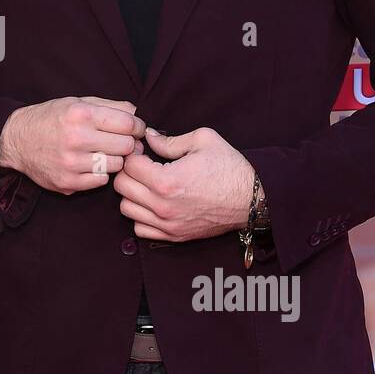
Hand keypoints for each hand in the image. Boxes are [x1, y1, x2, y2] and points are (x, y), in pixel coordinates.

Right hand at [0, 97, 145, 194]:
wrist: (17, 140)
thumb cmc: (50, 119)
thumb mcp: (77, 102)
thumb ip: (109, 106)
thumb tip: (137, 114)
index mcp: (81, 114)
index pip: (128, 123)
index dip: (138, 126)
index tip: (136, 129)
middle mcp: (77, 138)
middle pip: (126, 146)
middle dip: (128, 143)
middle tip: (121, 142)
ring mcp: (72, 163)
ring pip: (117, 165)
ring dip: (115, 159)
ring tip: (103, 152)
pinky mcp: (68, 182)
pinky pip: (102, 180)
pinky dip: (100, 173)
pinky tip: (90, 164)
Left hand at [112, 126, 254, 241]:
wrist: (253, 199)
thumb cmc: (230, 167)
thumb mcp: (203, 140)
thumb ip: (169, 140)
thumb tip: (148, 137)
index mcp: (167, 180)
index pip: (128, 165)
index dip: (133, 153)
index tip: (143, 150)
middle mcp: (163, 206)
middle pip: (121, 186)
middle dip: (129, 171)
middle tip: (143, 164)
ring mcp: (168, 224)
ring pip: (126, 208)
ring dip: (132, 193)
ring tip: (147, 183)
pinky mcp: (174, 236)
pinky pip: (140, 228)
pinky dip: (141, 216)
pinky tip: (153, 202)